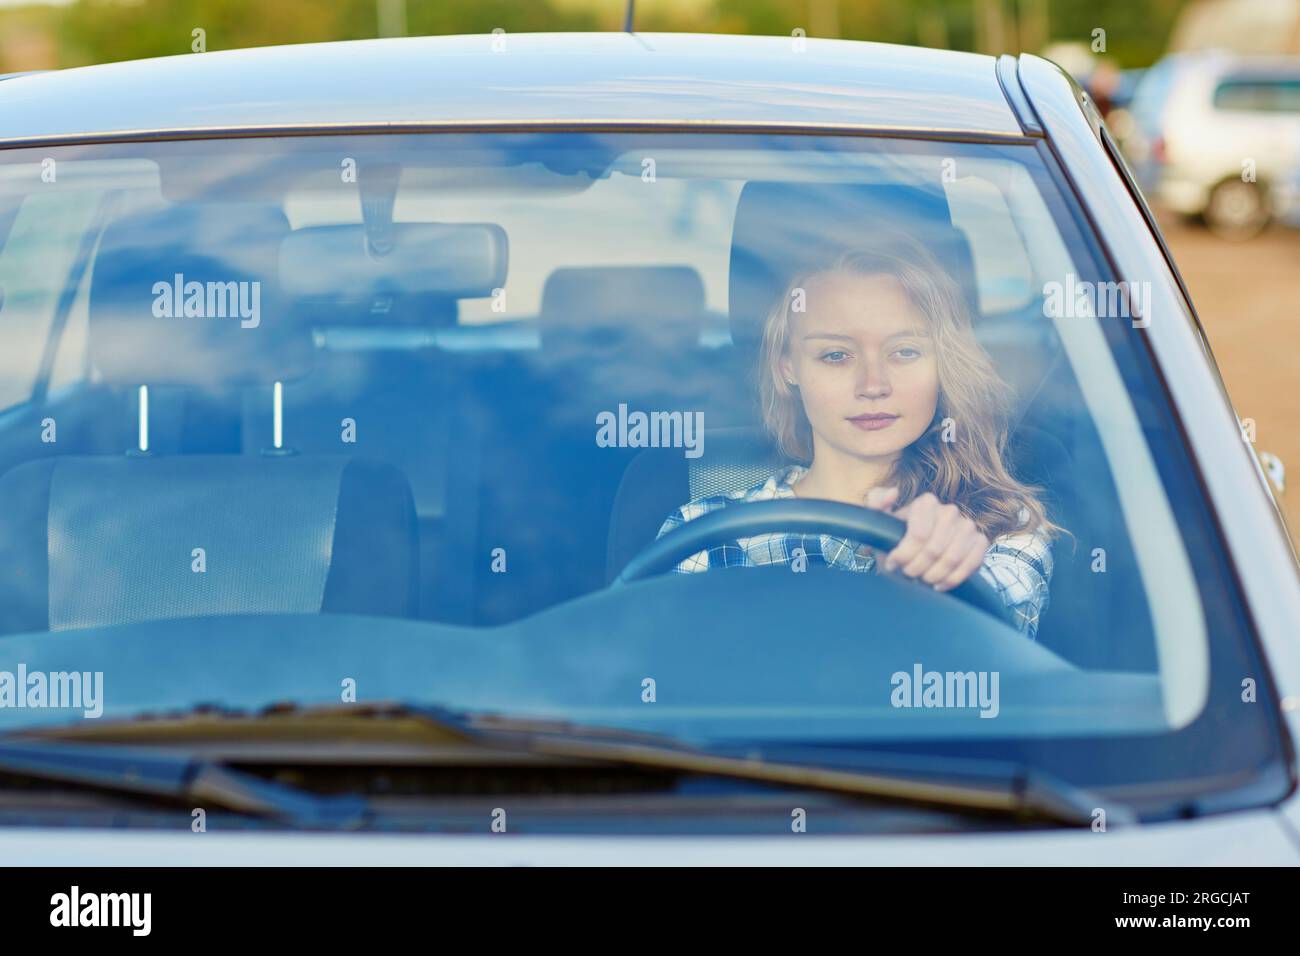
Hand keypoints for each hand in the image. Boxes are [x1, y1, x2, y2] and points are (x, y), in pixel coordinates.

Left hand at [863, 487, 988, 591]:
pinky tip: (938, 585)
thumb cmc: (894, 539)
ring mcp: (967, 526)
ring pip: (952, 559)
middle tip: (906, 574)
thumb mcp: (878, 522)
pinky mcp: (979, 542)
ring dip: (933, 576)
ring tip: (920, 579)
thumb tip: (893, 492)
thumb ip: (876, 503)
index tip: (893, 563)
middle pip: (934, 549)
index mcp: (926, 502)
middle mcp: (950, 511)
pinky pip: (971, 564)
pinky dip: (952, 579)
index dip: (904, 555)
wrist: (913, 555)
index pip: (918, 535)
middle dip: (916, 568)